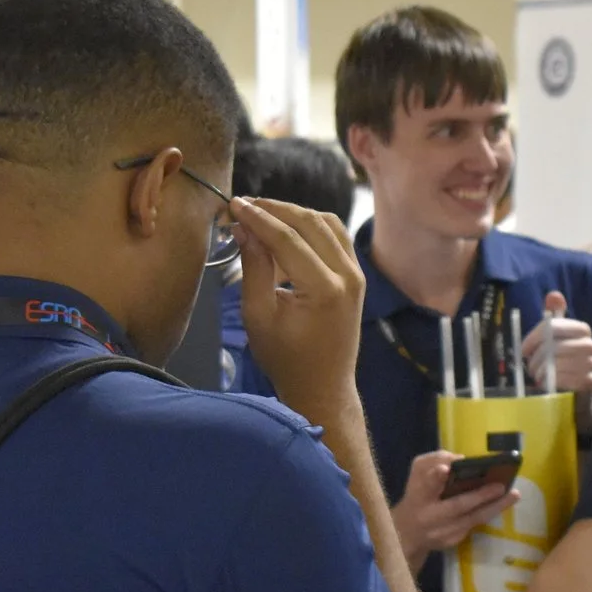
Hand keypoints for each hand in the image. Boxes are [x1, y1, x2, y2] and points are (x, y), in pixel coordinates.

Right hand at [235, 197, 365, 421]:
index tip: (234, 204)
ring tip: (263, 215)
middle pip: (310, 222)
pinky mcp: (357, 276)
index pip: (287, 238)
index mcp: (324, 289)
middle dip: (275, 209)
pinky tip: (286, 232)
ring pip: (327, 223)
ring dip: (295, 214)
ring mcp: (357, 274)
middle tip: (245, 205)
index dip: (258, 217)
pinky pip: (336, 236)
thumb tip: (244, 228)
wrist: (323, 387)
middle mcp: (348, 276)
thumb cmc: (286, 359)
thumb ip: (253, 268)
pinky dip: (311, 227)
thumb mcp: (259, 316)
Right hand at [392, 450, 518, 571]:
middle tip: (500, 486)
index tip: (446, 470)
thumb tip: (460, 459)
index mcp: (418, 495)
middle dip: (479, 496)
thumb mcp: (418, 473)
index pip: (425, 485)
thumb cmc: (416, 495)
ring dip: (494, 507)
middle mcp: (429, 516)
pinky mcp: (452, 541)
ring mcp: (441, 532)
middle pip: (456, 506)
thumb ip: (433, 462)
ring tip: (513, 494)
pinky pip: (473, 525)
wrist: (407, 533)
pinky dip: (488, 513)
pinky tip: (503, 504)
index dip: (435, 478)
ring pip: (472, 519)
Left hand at [520, 291, 591, 396]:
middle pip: (554, 345)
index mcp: (582, 330)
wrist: (577, 395)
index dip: (535, 337)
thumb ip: (554, 319)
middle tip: (530, 367)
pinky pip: (563, 379)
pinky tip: (548, 385)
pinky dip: (551, 383)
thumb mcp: (555, 341)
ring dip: (541, 372)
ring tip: (538, 377)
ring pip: (557, 363)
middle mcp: (591, 345)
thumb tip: (554, 294)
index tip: (523, 349)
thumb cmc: (562, 364)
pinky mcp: (589, 382)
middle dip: (537, 358)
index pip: (554, 326)